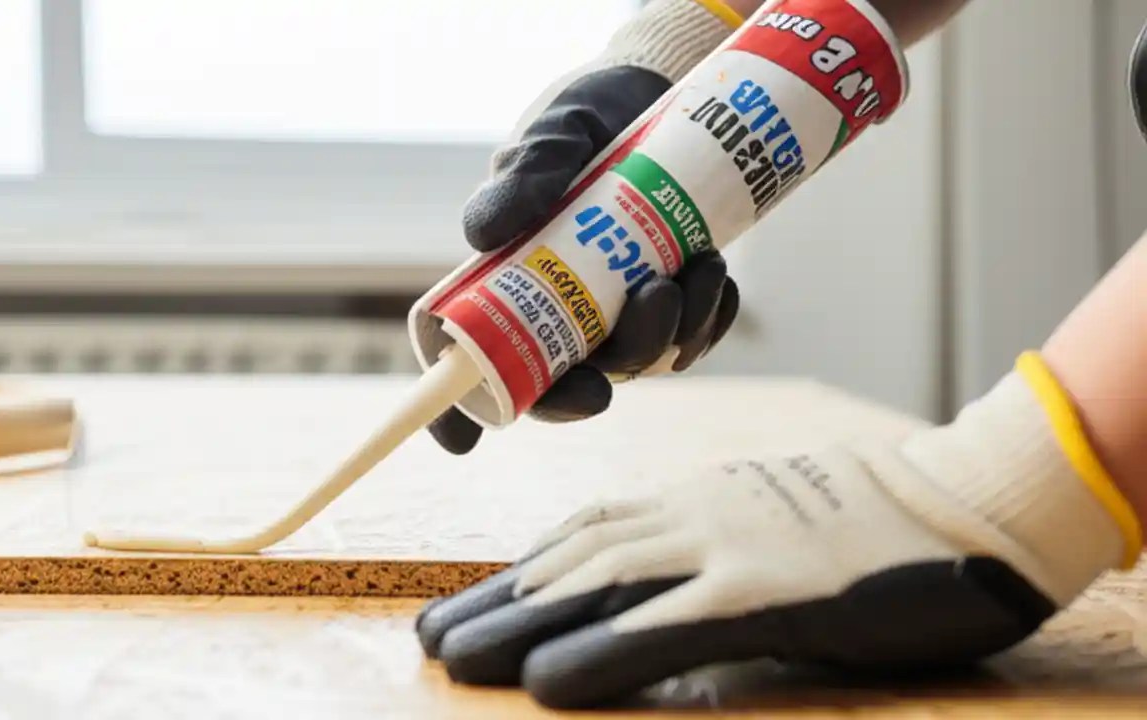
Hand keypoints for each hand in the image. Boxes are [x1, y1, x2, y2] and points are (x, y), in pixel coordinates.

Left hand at [417, 362, 1133, 707]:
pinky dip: (597, 657)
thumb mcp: (783, 519)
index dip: (522, 569)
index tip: (472, 601)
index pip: (589, 531)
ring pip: (595, 586)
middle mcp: (695, 516)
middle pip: (572, 558)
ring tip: (452, 660)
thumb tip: (674, 587)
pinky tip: (546, 687)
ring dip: (517, 626)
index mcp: (699, 499)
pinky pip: (662, 629)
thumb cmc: (887, 521)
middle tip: (430, 636)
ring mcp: (724, 550)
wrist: (969, 503)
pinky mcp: (762, 595)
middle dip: (495, 601)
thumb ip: (722, 547)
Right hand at [428, 0, 742, 454]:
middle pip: (567, 380)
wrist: (648, 98)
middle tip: (656, 299)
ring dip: (677, 333)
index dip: (457, 412)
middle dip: (617, 365)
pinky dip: (709, 318)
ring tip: (700, 267)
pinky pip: (686, 341)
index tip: (462, 447)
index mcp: (507, 284)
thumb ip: (523, 175)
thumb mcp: (550, 137)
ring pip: (638, 364)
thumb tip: (483, 234)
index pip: (469, 359)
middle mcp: (555, 310)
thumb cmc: (582, 120)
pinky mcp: (663, 304)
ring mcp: (611, 313)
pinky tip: (716, 277)